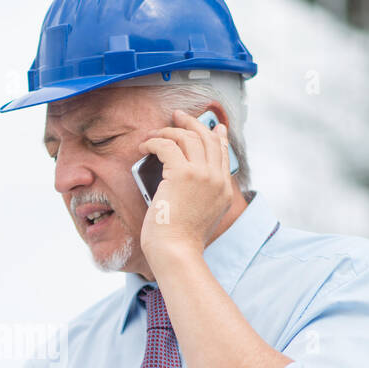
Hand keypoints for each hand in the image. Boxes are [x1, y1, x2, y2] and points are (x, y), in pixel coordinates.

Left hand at [137, 108, 236, 262]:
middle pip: (208, 138)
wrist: (176, 252)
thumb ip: (201, 198)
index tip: (212, 126)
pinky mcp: (183, 173)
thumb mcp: (200, 218)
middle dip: (192, 123)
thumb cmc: (180, 242)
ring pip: (188, 137)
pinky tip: (144, 146)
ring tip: (153, 135)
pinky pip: (167, 145)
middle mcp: (217, 179)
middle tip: (178, 116)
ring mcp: (202, 175)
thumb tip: (186, 185)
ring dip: (168, 131)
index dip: (216, 136)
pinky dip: (154, 142)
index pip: (222, 153)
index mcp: (223, 191)